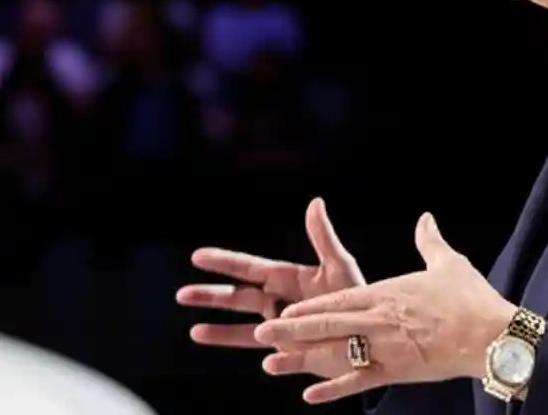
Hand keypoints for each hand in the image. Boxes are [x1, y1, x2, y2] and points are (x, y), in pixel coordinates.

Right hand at [176, 197, 365, 377]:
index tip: (198, 256)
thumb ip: (323, 238)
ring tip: (190, 326)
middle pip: (237, 295)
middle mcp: (278, 299)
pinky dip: (229, 341)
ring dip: (215, 324)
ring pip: (239, 321)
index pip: (249, 267)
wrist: (365, 336)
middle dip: (211, 295)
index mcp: (287, 277)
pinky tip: (207, 338)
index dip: (224, 262)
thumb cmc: (357, 297)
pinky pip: (251, 343)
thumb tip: (315, 202)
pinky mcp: (282, 345)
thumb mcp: (340, 266)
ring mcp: (277, 323)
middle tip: (181, 294)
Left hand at [254, 212, 516, 403]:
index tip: (284, 309)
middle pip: (327, 324)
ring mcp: (386, 348)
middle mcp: (379, 320)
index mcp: (386, 294)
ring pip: (335, 352)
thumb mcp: (448, 264)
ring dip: (301, 358)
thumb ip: (430, 241)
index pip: (338, 299)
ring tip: (271, 363)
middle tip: (262, 332)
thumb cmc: (471, 299)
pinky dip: (333, 390)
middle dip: (292, 329)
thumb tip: (426, 218)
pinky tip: (309, 395)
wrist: (492, 334)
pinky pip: (359, 382)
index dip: (309, 306)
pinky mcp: (398, 372)